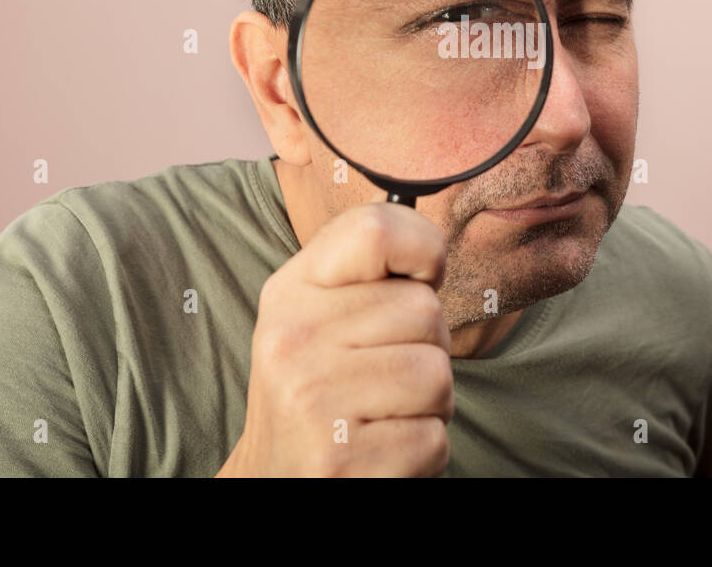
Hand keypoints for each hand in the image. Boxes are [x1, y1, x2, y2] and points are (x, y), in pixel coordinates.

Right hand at [216, 202, 452, 476]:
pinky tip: (382, 450)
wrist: (273, 480)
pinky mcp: (340, 459)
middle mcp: (294, 340)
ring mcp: (313, 400)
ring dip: (430, 404)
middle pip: (426, 310)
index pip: (377, 230)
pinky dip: (422, 453)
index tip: (422, 279)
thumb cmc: (318, 391)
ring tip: (386, 413)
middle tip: (386, 376)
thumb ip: (368, 274)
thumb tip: (434, 250)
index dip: (423, 249)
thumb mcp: (319, 318)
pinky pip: (433, 438)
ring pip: (437, 375)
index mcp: (292, 293)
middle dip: (427, 347)